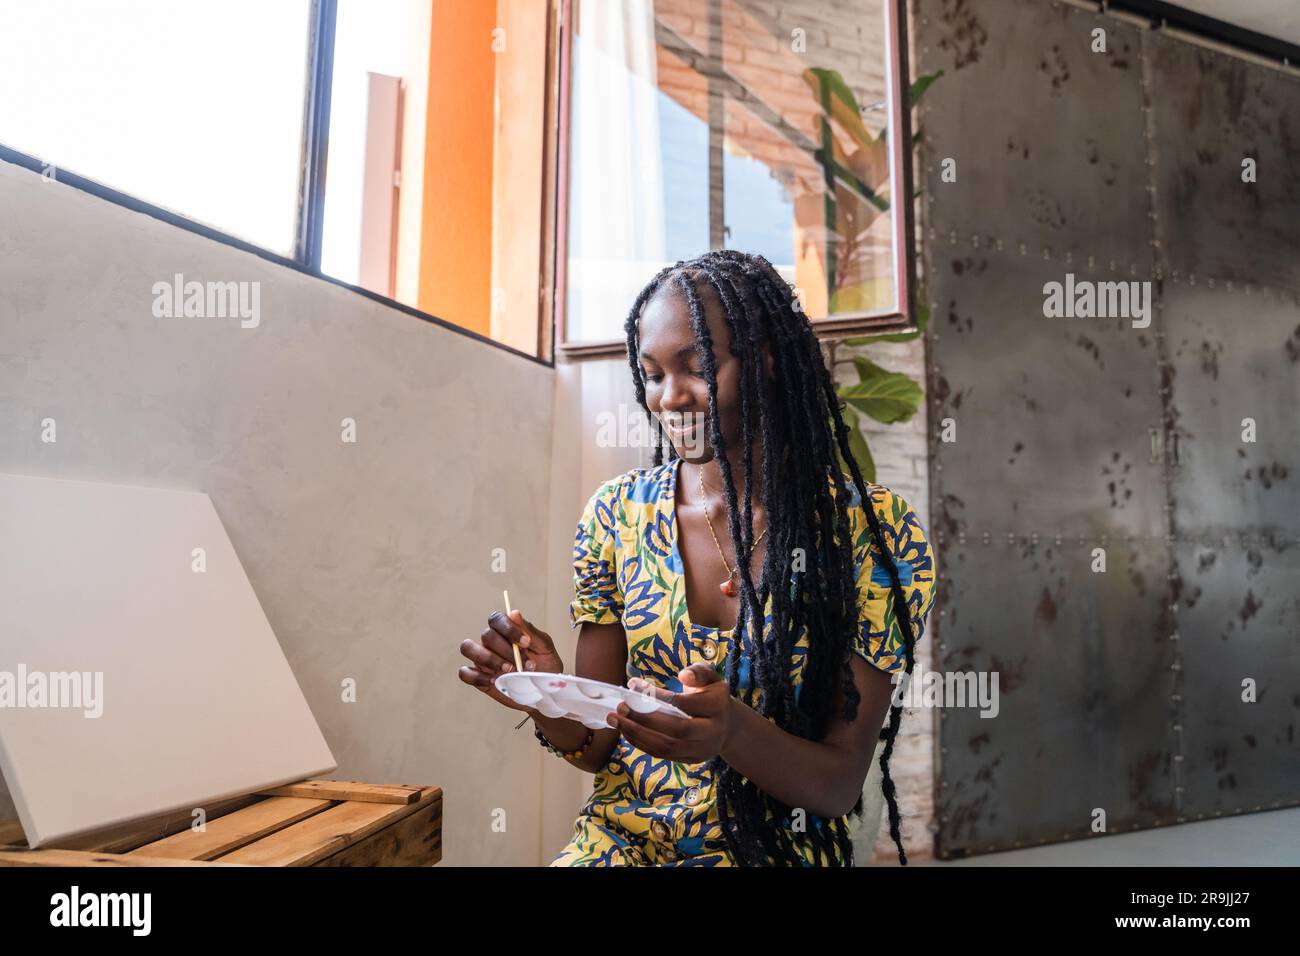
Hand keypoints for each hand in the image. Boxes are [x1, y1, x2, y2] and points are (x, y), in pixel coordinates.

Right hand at [458, 609, 564, 713]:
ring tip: (509, 671)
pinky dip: (477, 677)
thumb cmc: (546, 667)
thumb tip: (514, 613)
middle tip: (524, 664)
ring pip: (468, 648)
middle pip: (486, 635)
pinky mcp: (478, 678)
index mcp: (507, 631)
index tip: (526, 643)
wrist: (545, 692)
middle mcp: (491, 642)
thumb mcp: (544, 648)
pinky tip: (495, 681)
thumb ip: (530, 631)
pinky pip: (465, 673)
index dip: (509, 628)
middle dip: (506, 650)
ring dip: (489, 659)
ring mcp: (482, 659)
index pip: (496, 619)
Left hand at [608, 662, 733, 762]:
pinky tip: (626, 730)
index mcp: (718, 706)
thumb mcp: (711, 677)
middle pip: (676, 730)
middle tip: (620, 707)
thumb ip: (698, 672)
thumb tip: (683, 675)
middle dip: (644, 720)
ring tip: (615, 720)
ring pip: (666, 747)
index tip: (634, 685)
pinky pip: (662, 755)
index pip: (684, 703)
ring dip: (637, 734)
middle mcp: (712, 731)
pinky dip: (641, 743)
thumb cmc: (712, 695)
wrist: (728, 726)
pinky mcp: (691, 760)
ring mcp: (702, 749)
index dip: (658, 696)